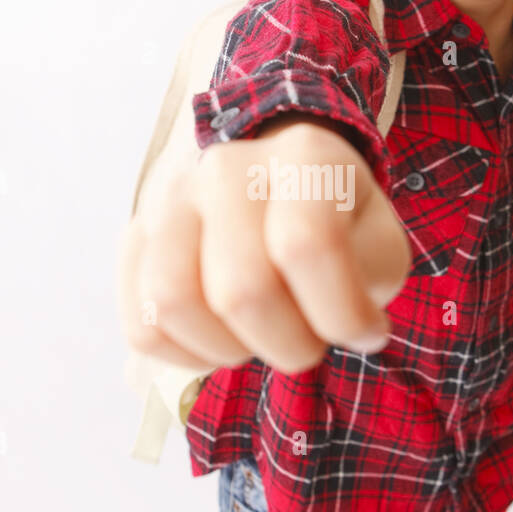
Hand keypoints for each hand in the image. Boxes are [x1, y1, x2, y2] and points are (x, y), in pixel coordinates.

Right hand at [117, 119, 412, 374]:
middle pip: (241, 288)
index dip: (339, 314)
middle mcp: (226, 167)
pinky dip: (184, 355)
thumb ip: (371, 280)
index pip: (307, 247)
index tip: (364, 332)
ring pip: (174, 304)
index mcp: (303, 156)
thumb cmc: (335, 224)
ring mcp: (170, 200)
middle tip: (307, 342)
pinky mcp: (135, 237)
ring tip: (258, 340)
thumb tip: (352, 329)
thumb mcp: (377, 241)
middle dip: (287, 345)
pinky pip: (142, 323)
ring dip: (228, 350)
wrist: (277, 186)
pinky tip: (220, 341)